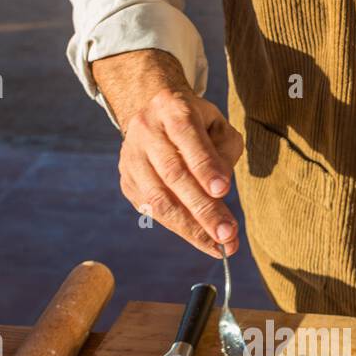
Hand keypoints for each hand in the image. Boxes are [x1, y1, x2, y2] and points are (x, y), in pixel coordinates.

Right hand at [95, 50, 243, 255]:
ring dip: (191, 227)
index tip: (224, 190)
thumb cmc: (196, 125)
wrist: (153, 117)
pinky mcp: (128, 182)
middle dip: (203, 209)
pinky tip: (202, 240)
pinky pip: (153, 210)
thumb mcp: (217, 125)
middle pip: (173, 174)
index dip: (205, 165)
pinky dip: (179, 228)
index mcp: (171, 108)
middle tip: (227, 235)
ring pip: (159, 198)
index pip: (187, 137)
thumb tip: (219, 191)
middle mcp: (146, 131)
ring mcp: (131, 158)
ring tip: (218, 247)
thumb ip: (224, 150)